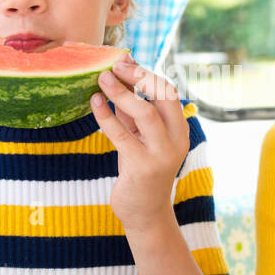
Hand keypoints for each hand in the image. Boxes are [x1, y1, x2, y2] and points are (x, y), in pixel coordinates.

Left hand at [89, 56, 189, 231]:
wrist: (145, 213)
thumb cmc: (141, 171)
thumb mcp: (140, 138)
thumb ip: (133, 111)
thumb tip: (121, 75)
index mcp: (180, 130)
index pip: (169, 92)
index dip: (146, 73)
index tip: (125, 61)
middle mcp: (176, 140)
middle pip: (162, 96)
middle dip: (137, 76)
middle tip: (113, 65)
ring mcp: (161, 154)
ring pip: (144, 113)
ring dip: (121, 92)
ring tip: (101, 79)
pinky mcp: (141, 167)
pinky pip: (121, 134)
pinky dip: (106, 115)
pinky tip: (94, 102)